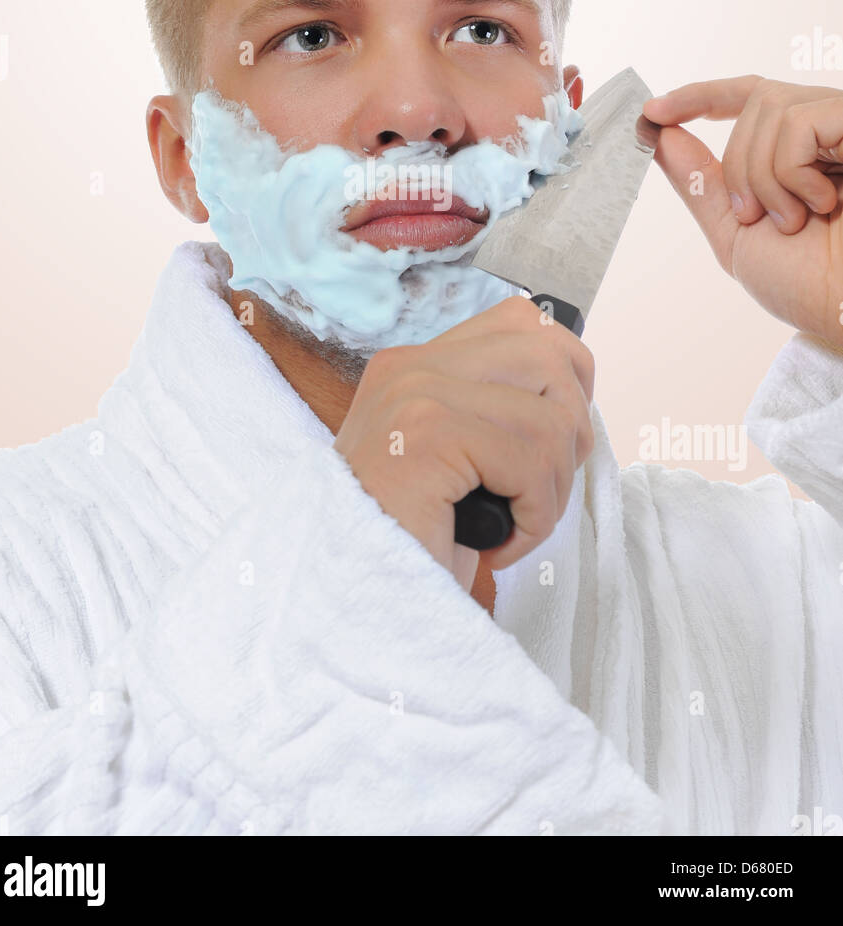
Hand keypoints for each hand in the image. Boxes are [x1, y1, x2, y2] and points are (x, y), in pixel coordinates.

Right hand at [333, 295, 595, 592]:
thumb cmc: (412, 546)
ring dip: (551, 489)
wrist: (356, 609)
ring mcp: (414, 393)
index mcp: (414, 364)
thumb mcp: (457, 462)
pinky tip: (497, 544)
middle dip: (568, 433)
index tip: (547, 446)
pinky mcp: (426, 433)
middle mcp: (409, 366)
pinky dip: (536, 518)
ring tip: (510, 525)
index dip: (563, 381)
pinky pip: (533, 460)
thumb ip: (495, 411)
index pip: (523, 322)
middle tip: (533, 493)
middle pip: (550, 355)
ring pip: (552, 416)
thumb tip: (574, 393)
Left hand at [642, 75, 842, 346]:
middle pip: (757, 102)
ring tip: (796, 220)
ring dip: (764, 176)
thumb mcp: (737, 233)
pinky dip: (790, 171)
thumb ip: (702, 182)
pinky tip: (822, 205)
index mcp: (805, 149)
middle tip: (756, 217)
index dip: (701, 95)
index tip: (653, 112)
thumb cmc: (810, 284)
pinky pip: (799, 122)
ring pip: (774, 109)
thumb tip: (662, 135)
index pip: (751, 95)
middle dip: (739, 165)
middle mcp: (832, 130)